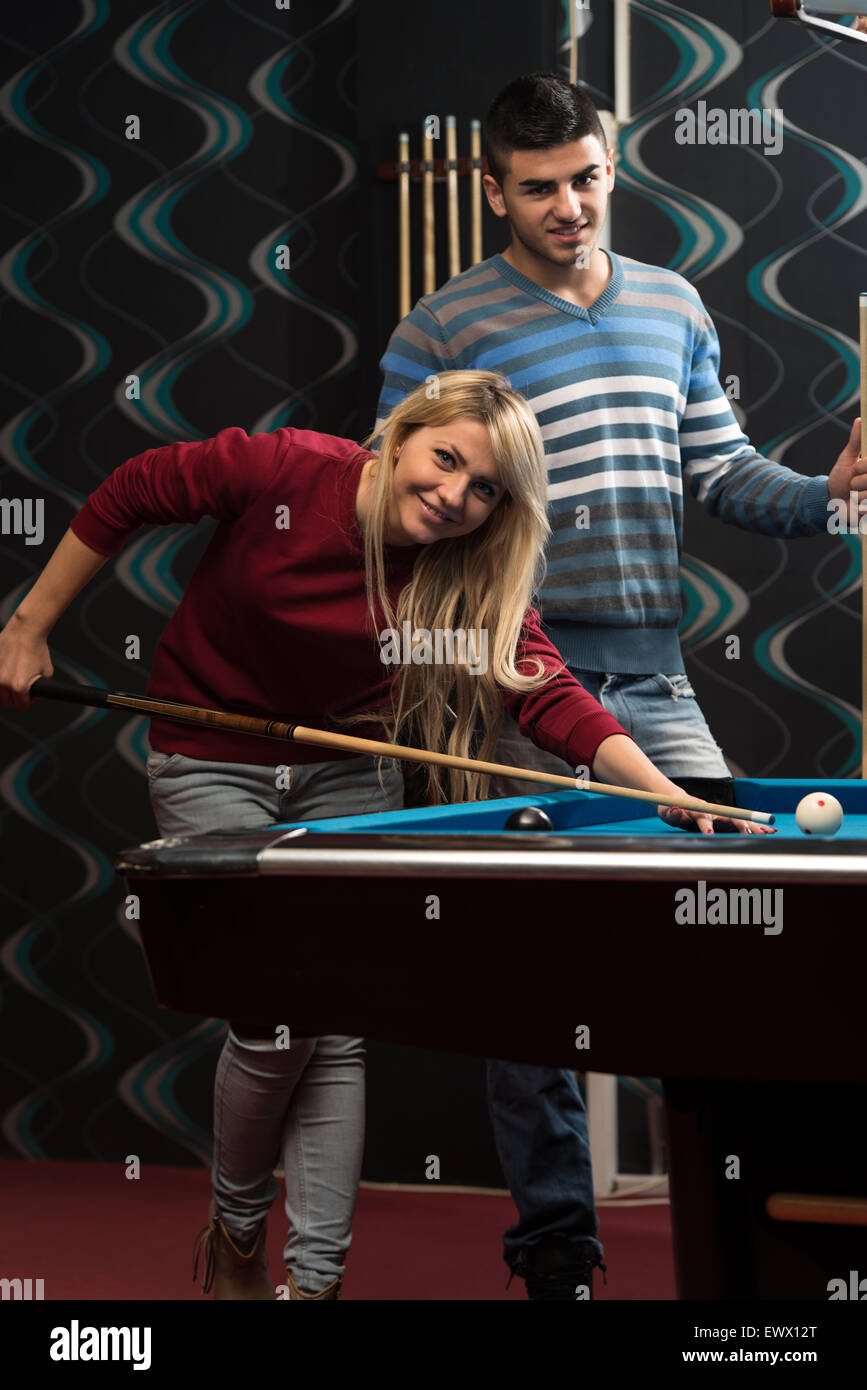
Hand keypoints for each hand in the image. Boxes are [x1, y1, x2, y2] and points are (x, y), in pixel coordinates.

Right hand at [0, 613, 53, 709]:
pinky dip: (0, 677)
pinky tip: (7, 669)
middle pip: (8, 702)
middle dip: (16, 697)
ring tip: (14, 676)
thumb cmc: (36, 649)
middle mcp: (4, 682)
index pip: (22, 706)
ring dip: (6, 689)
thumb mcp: (47, 673)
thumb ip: (42, 689)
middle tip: (22, 686)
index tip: (29, 696)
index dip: (28, 701)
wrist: (25, 631)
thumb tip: (36, 697)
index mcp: (19, 686)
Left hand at [657, 803, 774, 835]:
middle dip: (740, 824)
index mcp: (697, 809)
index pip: (702, 816)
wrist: (676, 799)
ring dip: (753, 825)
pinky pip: (740, 824)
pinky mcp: (723, 820)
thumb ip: (671, 813)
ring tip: (769, 831)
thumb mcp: (665, 812)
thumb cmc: (669, 807)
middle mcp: (712, 810)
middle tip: (750, 834)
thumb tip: (676, 810)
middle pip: (728, 816)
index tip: (709, 834)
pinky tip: (768, 831)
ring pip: (738, 819)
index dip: (706, 825)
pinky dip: (754, 827)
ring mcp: (719, 814)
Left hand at [827, 417, 866, 517]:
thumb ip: (855, 441)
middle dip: (858, 481)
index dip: (863, 466)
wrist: (833, 502)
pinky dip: (859, 507)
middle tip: (852, 484)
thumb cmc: (841, 478)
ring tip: (855, 495)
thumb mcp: (848, 458)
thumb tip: (860, 420)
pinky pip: (866, 506)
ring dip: (857, 496)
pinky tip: (857, 506)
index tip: (855, 469)